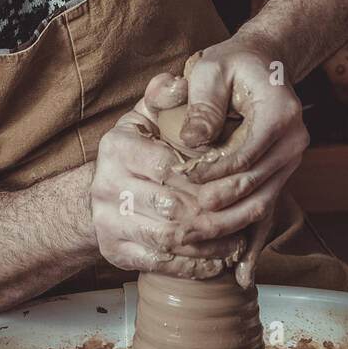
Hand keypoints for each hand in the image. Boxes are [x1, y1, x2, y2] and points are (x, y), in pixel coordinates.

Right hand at [90, 74, 248, 279]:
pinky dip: (194, 264)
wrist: (100, 194)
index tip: (234, 176)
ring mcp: (108, 223)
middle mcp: (105, 186)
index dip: (205, 174)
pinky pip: (160, 263)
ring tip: (241, 236)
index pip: (166, 164)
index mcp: (115, 148)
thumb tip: (181, 85)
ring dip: (211, 240)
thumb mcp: (146, 116)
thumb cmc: (137, 150)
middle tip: (248, 209)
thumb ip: (164, 95)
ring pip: (169, 238)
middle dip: (215, 210)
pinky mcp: (115, 252)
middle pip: (172, 206)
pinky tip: (220, 257)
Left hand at [164, 29, 309, 287]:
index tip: (181, 180)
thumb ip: (201, 103)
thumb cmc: (231, 64)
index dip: (212, 171)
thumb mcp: (211, 70)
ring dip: (228, 229)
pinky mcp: (280, 176)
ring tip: (195, 245)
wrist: (263, 63)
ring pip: (261, 206)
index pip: (244, 154)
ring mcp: (290, 162)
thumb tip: (192, 141)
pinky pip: (269, 214)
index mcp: (280, 114)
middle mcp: (293, 142)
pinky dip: (255, 247)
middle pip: (255, 187)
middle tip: (182, 227)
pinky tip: (241, 277)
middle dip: (217, 210)